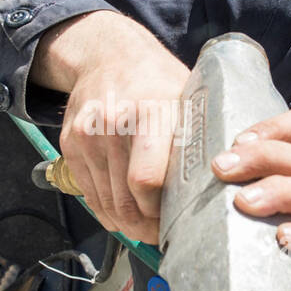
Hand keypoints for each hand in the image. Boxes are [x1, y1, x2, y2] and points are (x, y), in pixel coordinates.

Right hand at [37, 12, 189, 243]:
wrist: (107, 55)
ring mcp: (86, 136)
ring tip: (147, 228)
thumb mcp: (187, 98)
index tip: (178, 223)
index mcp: (149, 113)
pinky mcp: (70, 146)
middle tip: (163, 236)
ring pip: (106, 204)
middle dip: (146, 228)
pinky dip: (107, 212)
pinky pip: (89, 194)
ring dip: (127, 224)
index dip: (162, 212)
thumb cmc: (157, 81)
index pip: (146, 181)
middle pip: (125, 200)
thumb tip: (220, 188)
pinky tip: (124, 214)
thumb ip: (198, 140)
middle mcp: (112, 125)